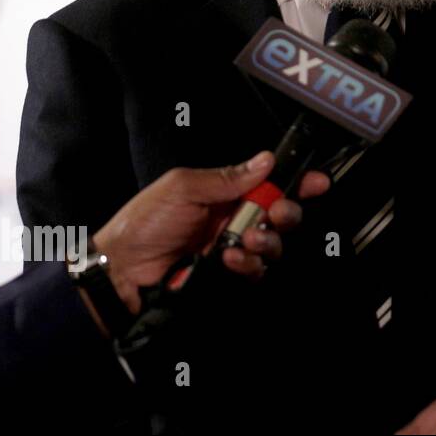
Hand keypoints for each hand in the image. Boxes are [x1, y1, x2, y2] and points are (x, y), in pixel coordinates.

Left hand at [90, 151, 329, 315]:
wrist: (120, 272)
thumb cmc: (143, 224)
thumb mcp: (183, 189)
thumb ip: (226, 177)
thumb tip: (266, 160)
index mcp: (225, 192)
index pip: (270, 182)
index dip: (297, 181)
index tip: (315, 182)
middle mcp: (234, 219)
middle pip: (282, 213)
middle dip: (288, 211)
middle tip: (277, 213)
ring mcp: (233, 248)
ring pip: (274, 243)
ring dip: (267, 240)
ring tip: (246, 241)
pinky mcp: (229, 275)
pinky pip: (257, 270)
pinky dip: (249, 264)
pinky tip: (229, 260)